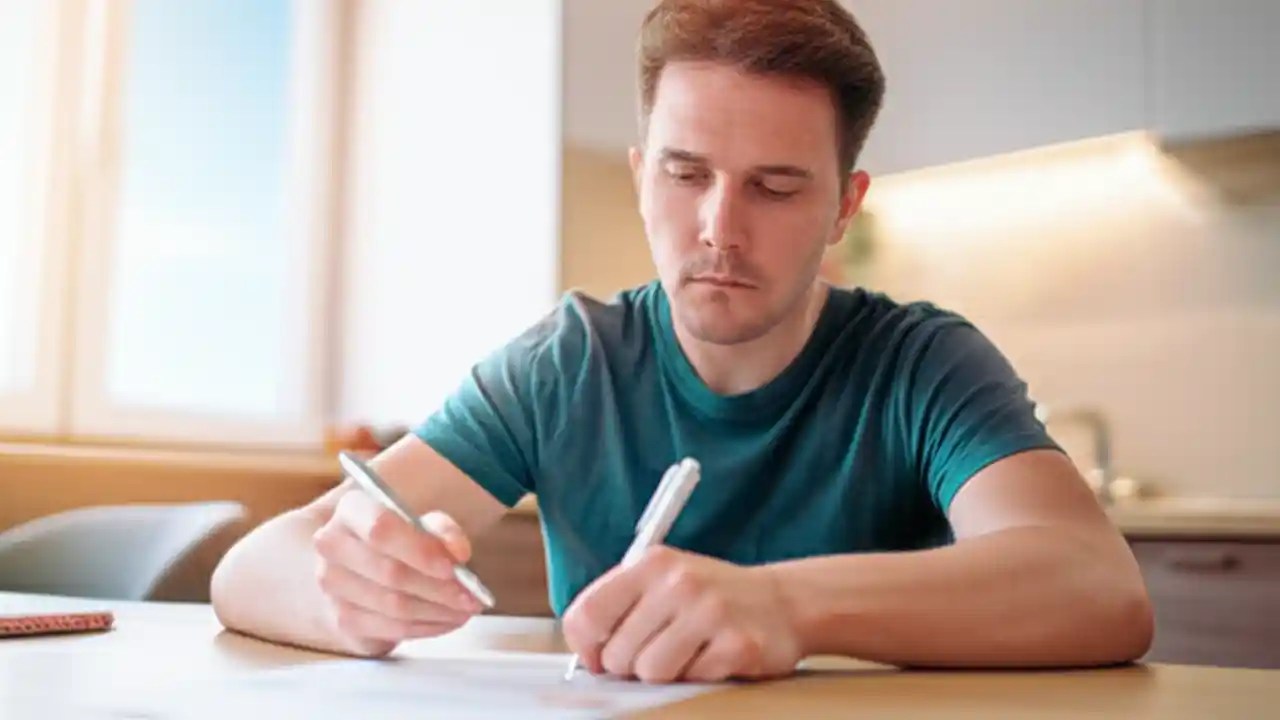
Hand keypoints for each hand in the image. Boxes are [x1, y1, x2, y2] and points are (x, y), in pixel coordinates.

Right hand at [311, 491, 484, 656]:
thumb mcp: (422, 522)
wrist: (360, 564)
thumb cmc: (399, 538)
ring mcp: (332, 587)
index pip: (381, 529)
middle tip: (472, 597)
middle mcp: (332, 546)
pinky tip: (447, 620)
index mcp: (351, 509)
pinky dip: (426, 627)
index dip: (419, 550)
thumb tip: (459, 553)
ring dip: (438, 611)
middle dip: (439, 588)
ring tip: (467, 609)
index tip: (452, 567)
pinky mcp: (342, 619)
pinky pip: (390, 628)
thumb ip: (442, 530)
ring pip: (392, 605)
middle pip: (390, 572)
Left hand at [562, 546, 802, 682]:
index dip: (585, 648)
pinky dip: (699, 676)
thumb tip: (586, 654)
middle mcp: (678, 582)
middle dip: (630, 665)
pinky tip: (713, 655)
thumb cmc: (710, 596)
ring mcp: (710, 612)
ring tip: (687, 653)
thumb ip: (621, 606)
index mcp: (651, 563)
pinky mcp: (737, 644)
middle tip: (657, 651)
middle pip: (617, 654)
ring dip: (666, 673)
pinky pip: (692, 681)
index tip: (597, 657)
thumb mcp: (662, 581)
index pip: (588, 614)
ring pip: (651, 673)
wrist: (782, 601)